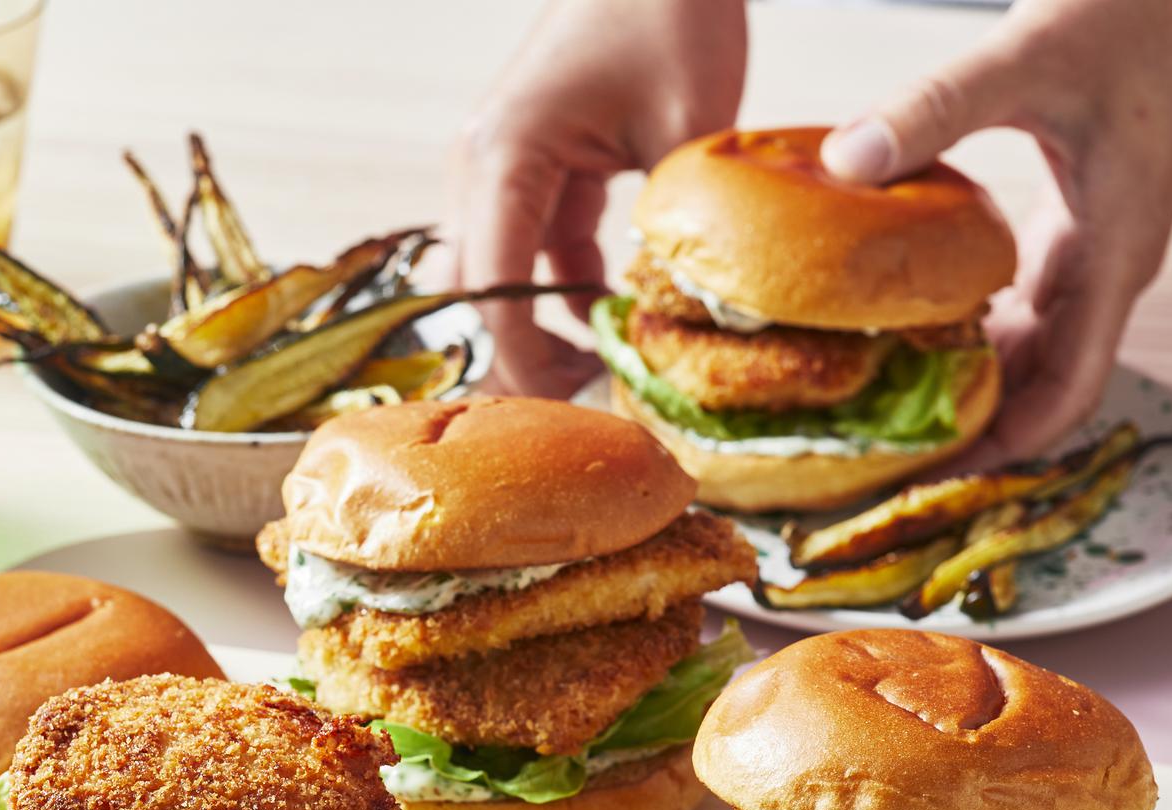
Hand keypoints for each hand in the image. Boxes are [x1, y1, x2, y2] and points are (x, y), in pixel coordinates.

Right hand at [450, 0, 747, 396]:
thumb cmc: (669, 15)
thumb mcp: (687, 128)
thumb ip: (677, 228)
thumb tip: (692, 321)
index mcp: (505, 157)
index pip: (493, 287)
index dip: (525, 357)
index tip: (574, 401)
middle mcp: (482, 166)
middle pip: (478, 292)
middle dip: (521, 357)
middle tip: (579, 407)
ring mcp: (498, 167)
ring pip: (498, 275)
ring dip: (537, 326)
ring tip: (593, 372)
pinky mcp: (527, 167)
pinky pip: (528, 247)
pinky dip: (559, 289)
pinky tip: (607, 316)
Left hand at [821, 0, 1171, 461]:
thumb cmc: (1136, 9)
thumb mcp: (1026, 55)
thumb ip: (937, 108)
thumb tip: (844, 161)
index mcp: (1113, 253)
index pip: (1067, 391)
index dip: (1002, 448)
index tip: (926, 480)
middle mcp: (1110, 266)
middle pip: (1042, 383)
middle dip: (970, 430)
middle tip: (875, 460)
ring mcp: (1096, 248)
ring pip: (1032, 347)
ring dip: (969, 384)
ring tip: (880, 413)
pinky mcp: (1077, 222)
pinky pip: (1023, 304)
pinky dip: (973, 330)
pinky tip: (908, 331)